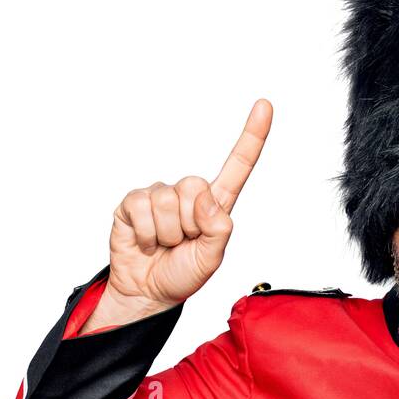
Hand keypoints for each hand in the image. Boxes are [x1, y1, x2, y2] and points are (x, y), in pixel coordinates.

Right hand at [83, 98, 273, 330]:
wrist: (148, 292)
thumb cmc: (183, 274)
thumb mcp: (212, 259)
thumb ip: (218, 229)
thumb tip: (206, 198)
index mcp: (215, 204)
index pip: (237, 166)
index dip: (252, 137)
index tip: (265, 106)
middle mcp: (188, 194)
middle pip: (195, 186)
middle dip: (190, 223)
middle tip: (183, 243)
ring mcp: (159, 196)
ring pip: (168, 202)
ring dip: (167, 233)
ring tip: (164, 245)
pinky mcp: (132, 203)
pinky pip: (141, 208)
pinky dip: (146, 233)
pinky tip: (146, 242)